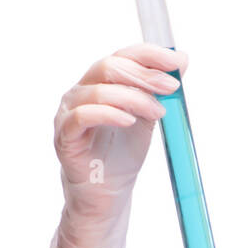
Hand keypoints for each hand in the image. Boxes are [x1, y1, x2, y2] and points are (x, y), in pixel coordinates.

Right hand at [46, 43, 187, 247]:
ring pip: (98, 90)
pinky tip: (129, 120)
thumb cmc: (124, 154)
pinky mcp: (64, 136)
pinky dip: (108, 114)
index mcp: (101, 81)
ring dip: (133, 97)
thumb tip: (182, 60)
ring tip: (157, 112)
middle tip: (171, 88)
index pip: (123, 54)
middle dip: (146, 75)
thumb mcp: (148, 116)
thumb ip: (159, 89)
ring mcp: (69, 112)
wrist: (109, 194)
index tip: (178, 62)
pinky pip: (83, 116)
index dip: (150, 54)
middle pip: (110, 66)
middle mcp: (81, 91)